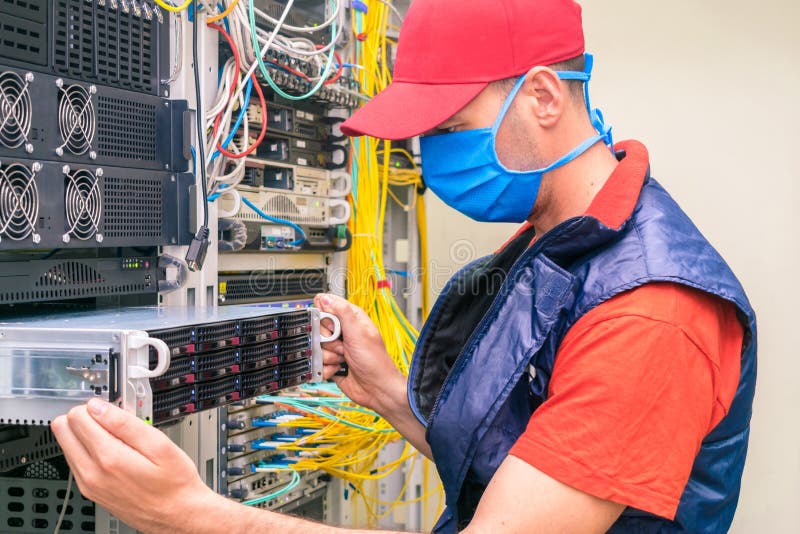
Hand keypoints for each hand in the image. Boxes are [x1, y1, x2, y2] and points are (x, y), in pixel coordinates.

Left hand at [51, 399, 226, 533]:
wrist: (178, 515)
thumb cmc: (175, 482)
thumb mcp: (159, 445)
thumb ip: (126, 424)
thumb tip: (99, 407)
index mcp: (109, 458)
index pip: (77, 417)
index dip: (95, 406)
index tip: (112, 408)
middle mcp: (92, 473)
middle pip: (63, 429)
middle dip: (84, 417)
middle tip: (110, 420)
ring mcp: (89, 484)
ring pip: (66, 445)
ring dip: (85, 434)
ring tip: (116, 437)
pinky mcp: (90, 491)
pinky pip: (75, 461)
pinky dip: (89, 450)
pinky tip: (114, 451)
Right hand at [314, 293, 406, 413]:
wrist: (376, 389)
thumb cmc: (375, 361)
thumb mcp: (358, 332)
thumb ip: (342, 312)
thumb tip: (326, 298)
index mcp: (351, 319)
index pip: (327, 306)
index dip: (326, 316)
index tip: (333, 326)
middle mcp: (343, 332)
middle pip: (318, 328)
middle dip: (328, 340)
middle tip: (342, 346)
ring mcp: (337, 348)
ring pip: (317, 346)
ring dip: (330, 356)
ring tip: (344, 360)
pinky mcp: (331, 363)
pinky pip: (318, 362)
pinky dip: (327, 368)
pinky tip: (340, 369)